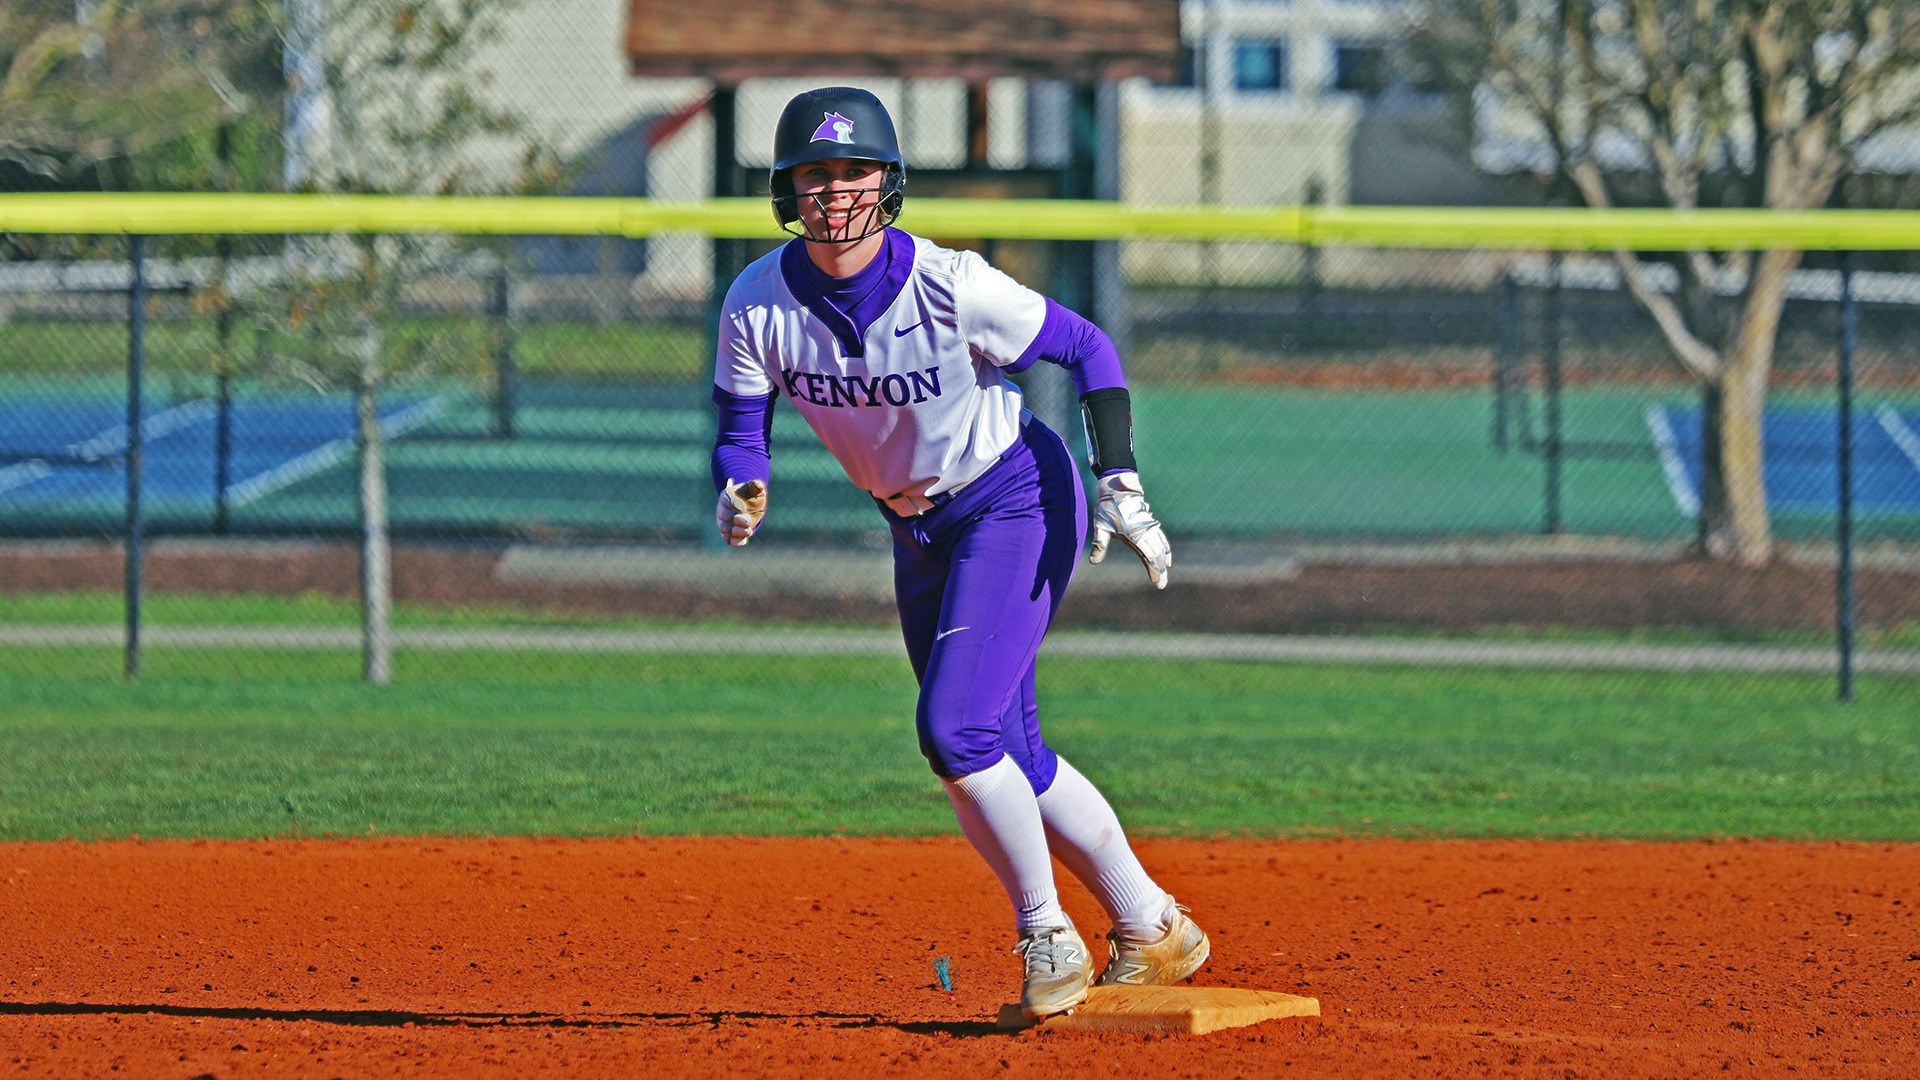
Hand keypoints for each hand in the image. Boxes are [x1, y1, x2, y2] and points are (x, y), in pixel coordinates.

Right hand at [716, 479, 766, 546]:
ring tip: (748, 531)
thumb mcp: (754, 489)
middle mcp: (722, 510)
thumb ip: (756, 486)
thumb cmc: (751, 496)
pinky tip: (744, 540)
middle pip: (724, 515)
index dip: (734, 504)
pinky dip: (735, 541)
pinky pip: (727, 539)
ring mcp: (723, 523)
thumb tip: (759, 486)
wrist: (750, 507)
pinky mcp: (728, 534)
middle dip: (735, 519)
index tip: (743, 508)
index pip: (726, 499)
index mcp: (726, 496)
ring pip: (725, 529)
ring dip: (736, 531)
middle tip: (748, 521)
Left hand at [1088, 470, 1169, 588]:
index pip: (1149, 557)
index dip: (1155, 570)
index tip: (1158, 582)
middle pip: (1157, 554)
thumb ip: (1099, 544)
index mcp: (1135, 535)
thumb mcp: (1101, 526)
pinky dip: (1165, 548)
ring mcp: (1150, 526)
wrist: (1119, 488)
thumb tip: (1093, 562)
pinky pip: (1161, 538)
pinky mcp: (1150, 523)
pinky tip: (1167, 556)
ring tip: (1165, 572)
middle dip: (1160, 570)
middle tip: (1162, 584)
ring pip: (1161, 546)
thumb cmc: (1108, 508)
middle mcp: (1145, 532)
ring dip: (1164, 560)